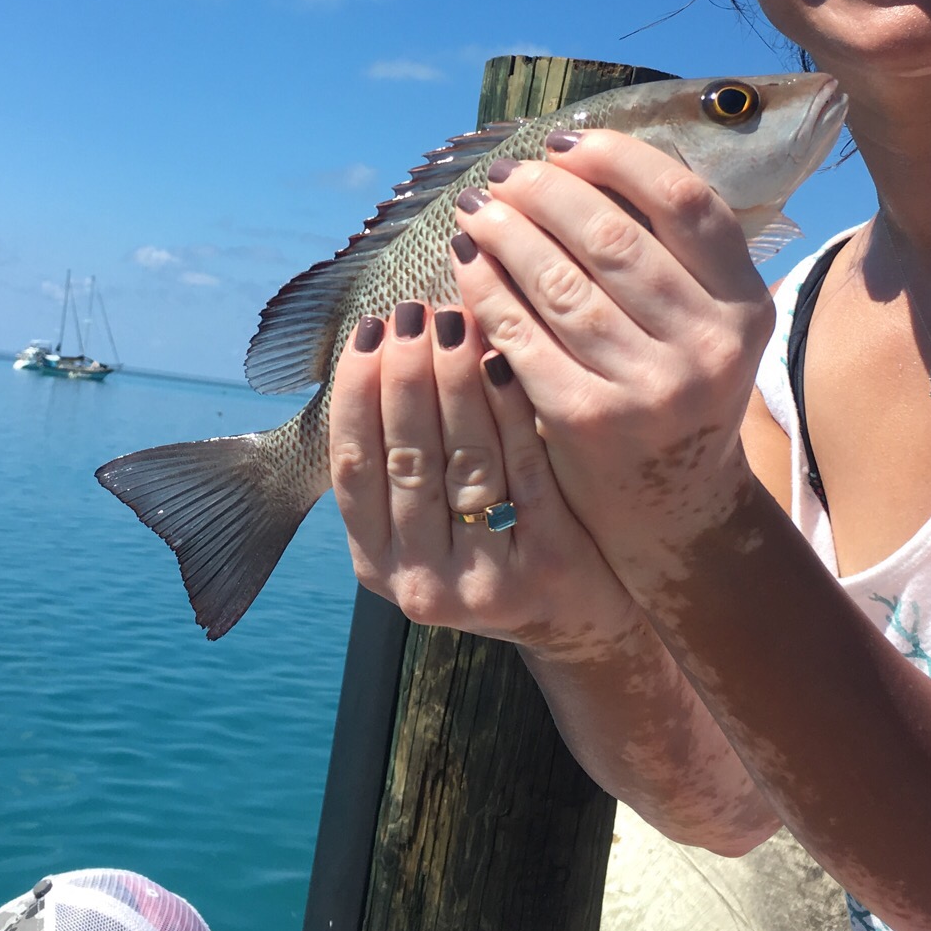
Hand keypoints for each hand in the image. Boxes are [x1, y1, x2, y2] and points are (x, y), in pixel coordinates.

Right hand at [327, 299, 646, 660]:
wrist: (577, 618)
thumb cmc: (489, 545)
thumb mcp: (425, 523)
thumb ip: (400, 456)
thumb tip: (384, 338)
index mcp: (376, 564)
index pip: (353, 468)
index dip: (356, 393)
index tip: (368, 330)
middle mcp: (421, 583)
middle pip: (406, 459)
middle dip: (406, 375)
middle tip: (413, 313)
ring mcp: (484, 581)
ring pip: (464, 460)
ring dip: (455, 381)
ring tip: (456, 319)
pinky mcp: (547, 564)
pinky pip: (525, 468)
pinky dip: (510, 408)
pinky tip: (504, 357)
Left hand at [448, 130, 775, 577]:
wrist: (673, 506)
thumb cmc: (675, 390)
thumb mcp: (703, 322)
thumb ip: (667, 251)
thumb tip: (579, 156)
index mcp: (744, 305)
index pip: (685, 202)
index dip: (619, 159)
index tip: (565, 144)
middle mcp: (709, 346)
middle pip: (613, 236)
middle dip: (546, 193)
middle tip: (504, 175)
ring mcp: (650, 387)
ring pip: (560, 282)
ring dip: (506, 234)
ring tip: (477, 210)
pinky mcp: (588, 420)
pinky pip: (522, 334)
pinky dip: (487, 291)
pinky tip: (466, 266)